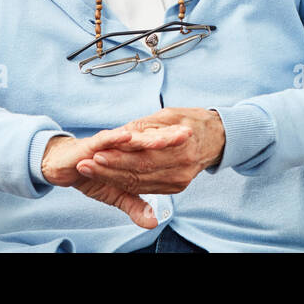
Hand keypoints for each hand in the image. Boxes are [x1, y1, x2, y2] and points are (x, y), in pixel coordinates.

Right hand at [41, 125, 191, 228]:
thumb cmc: (93, 174)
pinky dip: (117, 138)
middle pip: (149, 146)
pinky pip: (107, 140)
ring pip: (132, 142)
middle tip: (189, 133)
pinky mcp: (93, 144)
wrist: (65, 164)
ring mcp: (110, 145)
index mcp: (133, 156)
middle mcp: (123, 147)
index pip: (157, 156)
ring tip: (166, 136)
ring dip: (148, 139)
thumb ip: (135, 205)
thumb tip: (154, 222)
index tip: (194, 148)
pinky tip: (129, 135)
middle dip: (169, 141)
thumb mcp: (116, 194)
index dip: (175, 153)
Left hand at [76, 107, 225, 196]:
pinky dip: (126, 184)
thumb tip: (122, 134)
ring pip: (139, 184)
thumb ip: (146, 126)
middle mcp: (181, 168)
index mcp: (181, 147)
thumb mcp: (170, 114)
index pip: (142, 156)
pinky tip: (109, 177)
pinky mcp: (175, 187)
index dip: (117, 157)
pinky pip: (147, 189)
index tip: (95, 152)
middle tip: (85, 164)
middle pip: (138, 173)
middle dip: (109, 170)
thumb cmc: (193, 120)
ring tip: (91, 170)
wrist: (218, 138)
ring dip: (112, 179)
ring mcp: (179, 180)